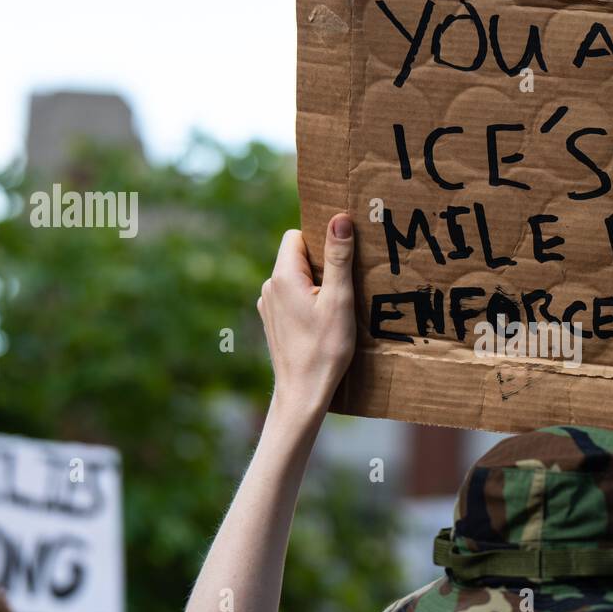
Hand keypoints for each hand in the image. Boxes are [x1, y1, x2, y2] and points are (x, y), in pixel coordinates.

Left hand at [257, 213, 355, 423]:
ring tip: (335, 310)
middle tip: (344, 289)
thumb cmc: (324, 349)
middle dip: (322, 266)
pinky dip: (307, 303)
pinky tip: (322, 324)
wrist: (303, 392)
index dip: (321, 242)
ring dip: (316, 287)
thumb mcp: (339, 300)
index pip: (297, 236)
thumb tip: (340, 219)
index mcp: (282, 276)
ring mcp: (268, 305)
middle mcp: (269, 287)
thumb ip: (338, 258)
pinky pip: (291, 298)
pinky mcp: (272, 322)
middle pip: (297, 257)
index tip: (341, 261)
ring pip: (296, 279)